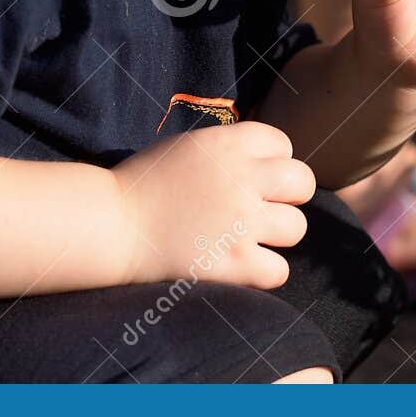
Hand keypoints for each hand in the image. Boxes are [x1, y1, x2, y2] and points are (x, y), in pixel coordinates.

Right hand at [111, 121, 314, 288]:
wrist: (113, 224)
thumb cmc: (147, 185)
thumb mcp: (191, 147)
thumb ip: (232, 150)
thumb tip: (273, 160)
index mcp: (228, 144)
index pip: (283, 144)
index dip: (272, 162)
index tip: (253, 177)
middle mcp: (241, 179)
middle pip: (302, 182)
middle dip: (288, 196)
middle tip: (264, 208)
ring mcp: (240, 223)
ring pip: (297, 227)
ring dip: (278, 235)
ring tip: (251, 237)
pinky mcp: (232, 263)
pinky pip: (279, 271)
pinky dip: (265, 272)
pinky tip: (244, 265)